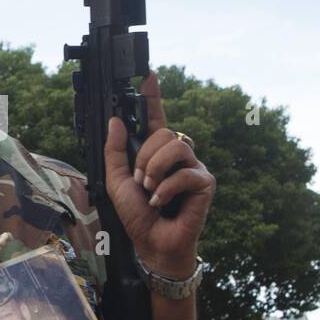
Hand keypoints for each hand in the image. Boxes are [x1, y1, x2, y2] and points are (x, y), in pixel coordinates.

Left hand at [103, 72, 215, 277]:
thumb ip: (115, 150)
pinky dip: (166, 188)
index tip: (150, 75)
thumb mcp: (116, 180)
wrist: (151, 244)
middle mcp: (177, 155)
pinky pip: (184, 171)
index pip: (156, 118)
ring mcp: (193, 167)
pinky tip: (161, 202)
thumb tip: (116, 120)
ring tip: (149, 189)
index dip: (153, 96)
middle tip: (140, 180)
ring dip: (154, 168)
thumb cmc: (137, 215)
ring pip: (175, 145)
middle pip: (164, 132)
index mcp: (156, 152)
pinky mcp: (205, 182)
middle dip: (144, 156)